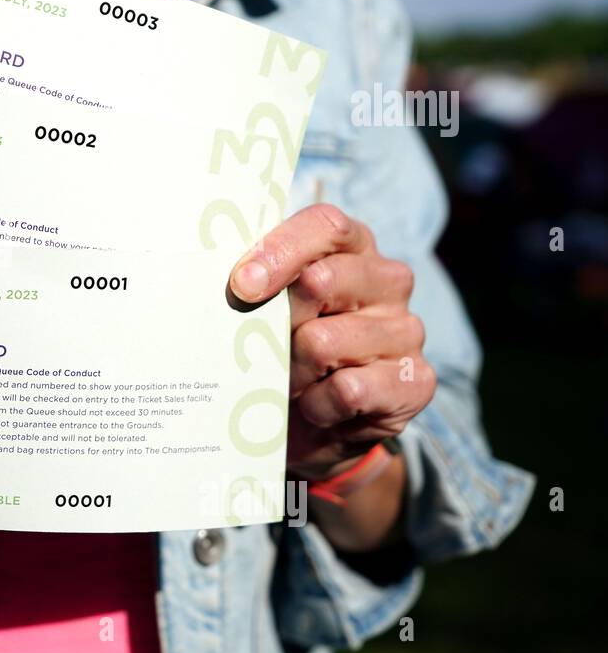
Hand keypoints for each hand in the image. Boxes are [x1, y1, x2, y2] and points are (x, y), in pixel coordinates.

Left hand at [228, 204, 436, 479]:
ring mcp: (407, 331)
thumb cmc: (285, 350)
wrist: (316, 426)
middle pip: (320, 279)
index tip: (240, 285)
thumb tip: (235, 280)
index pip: (326, 226)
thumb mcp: (268, 309)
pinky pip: (349, 389)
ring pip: (323, 341)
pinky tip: (318, 407)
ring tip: (292, 381)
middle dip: (277, 320)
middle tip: (265, 347)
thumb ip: (258, 282)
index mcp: (353, 248)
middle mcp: (388, 281)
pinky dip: (319, 404)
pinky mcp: (416, 382)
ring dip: (293, 370)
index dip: (279, 250)